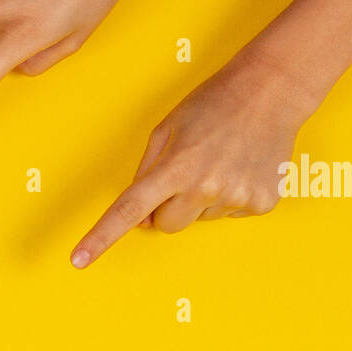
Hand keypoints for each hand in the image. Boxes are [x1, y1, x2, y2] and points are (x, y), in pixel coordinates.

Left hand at [69, 52, 319, 267]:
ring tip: (221, 161)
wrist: (272, 90)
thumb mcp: (167, 130)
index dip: (102, 237)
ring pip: (199, 219)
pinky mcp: (261, 204)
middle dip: (167, 207)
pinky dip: (230, 197)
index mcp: (175, 167)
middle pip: (166, 225)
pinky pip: (229, 215)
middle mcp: (205, 187)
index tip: (79, 260)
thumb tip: (141, 218)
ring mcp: (236, 198)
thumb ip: (145, 173)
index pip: (129, 210)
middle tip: (187, 172)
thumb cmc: (213, 105)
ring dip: (202, 198)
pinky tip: (240, 167)